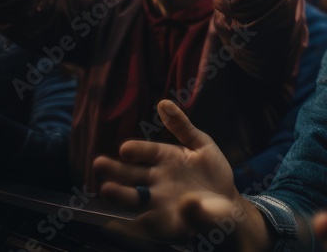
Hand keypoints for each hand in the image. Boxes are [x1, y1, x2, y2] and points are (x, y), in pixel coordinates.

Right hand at [94, 100, 268, 248]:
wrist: (227, 203)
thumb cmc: (211, 172)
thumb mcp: (201, 145)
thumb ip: (182, 126)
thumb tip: (163, 103)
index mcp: (165, 159)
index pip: (146, 152)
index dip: (136, 150)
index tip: (125, 149)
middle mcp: (156, 180)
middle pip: (132, 175)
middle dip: (115, 171)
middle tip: (99, 164)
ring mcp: (159, 202)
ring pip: (135, 199)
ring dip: (122, 195)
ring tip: (108, 190)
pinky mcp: (166, 224)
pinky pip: (152, 224)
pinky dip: (144, 221)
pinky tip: (137, 219)